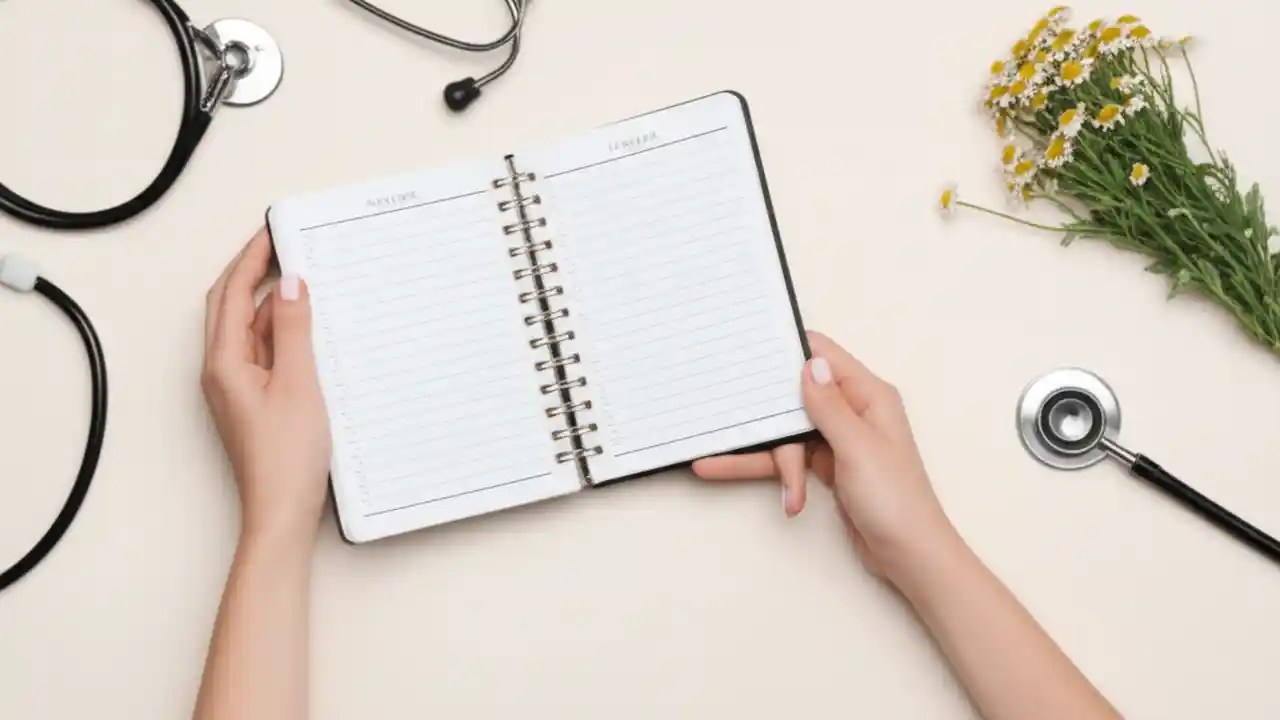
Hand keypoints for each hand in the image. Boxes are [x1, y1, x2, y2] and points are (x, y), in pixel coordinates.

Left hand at [202, 228, 330, 542]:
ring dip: (267, 298)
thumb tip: (290, 284)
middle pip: (229, 305)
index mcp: (224, 362)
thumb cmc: (287, 457)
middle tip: (281, 244)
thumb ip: (293, 329)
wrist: (281, 511)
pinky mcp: (253, 399)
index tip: (273, 232)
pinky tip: (302, 325)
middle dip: (252, 270)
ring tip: (299, 276)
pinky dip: (278, 328)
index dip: (252, 258)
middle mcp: (222, 371)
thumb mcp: (299, 382)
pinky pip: (262, 350)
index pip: (232, 293)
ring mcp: (236, 386)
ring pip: (246, 328)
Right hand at [693, 332, 954, 581]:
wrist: (909, 555)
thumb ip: (829, 405)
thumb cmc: (896, 501)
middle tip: (726, 417)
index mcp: (869, 396)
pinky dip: (776, 472)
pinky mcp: (829, 466)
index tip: (749, 353)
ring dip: (770, 457)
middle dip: (767, 416)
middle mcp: (854, 411)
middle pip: (797, 398)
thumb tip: (810, 362)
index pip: (823, 355)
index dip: (788, 350)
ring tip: (713, 465)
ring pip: (790, 433)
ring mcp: (840, 440)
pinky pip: (791, 458)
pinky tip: (738, 475)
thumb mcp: (858, 448)